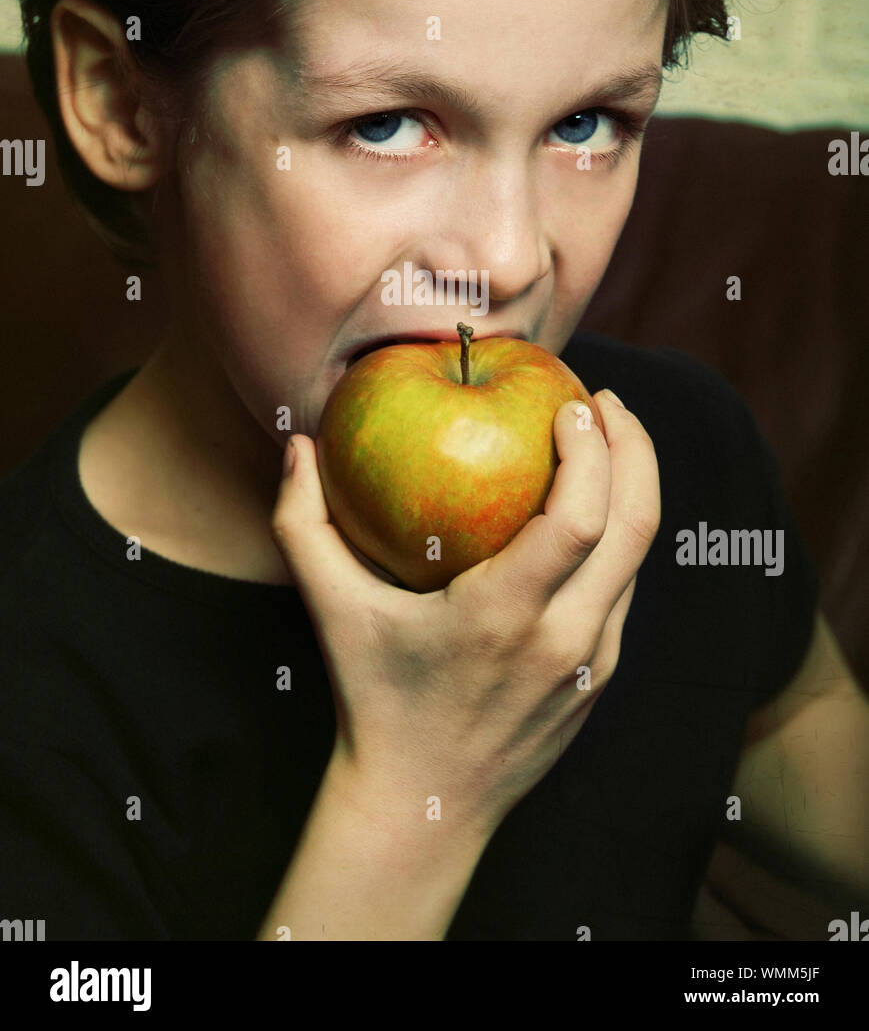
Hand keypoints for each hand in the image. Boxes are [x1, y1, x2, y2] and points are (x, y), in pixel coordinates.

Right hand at [270, 389, 659, 838]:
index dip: (593, 451)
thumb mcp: (332, 613)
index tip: (575, 402)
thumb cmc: (373, 699)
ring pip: (640, 560)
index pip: (578, 520)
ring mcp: (592, 664)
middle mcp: (563, 641)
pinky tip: (592, 506)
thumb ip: (303, 526)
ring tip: (609, 438)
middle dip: (636, 449)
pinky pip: (624, 592)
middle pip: (636, 528)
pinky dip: (619, 536)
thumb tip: (296, 445)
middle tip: (607, 400)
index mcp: (503, 617)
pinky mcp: (601, 679)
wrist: (423, 806)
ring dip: (634, 488)